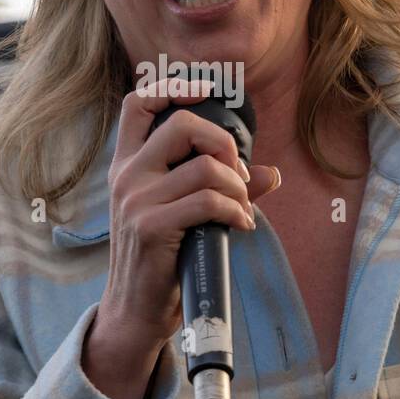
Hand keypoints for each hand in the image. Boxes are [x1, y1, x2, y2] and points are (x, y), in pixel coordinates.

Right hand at [83, 78, 280, 398]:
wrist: (136, 310)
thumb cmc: (162, 257)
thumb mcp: (184, 214)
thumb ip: (223, 188)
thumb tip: (273, 174)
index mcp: (128, 164)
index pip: (138, 104)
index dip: (173, 88)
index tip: (206, 95)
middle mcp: (126, 176)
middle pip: (182, 125)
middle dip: (224, 144)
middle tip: (237, 174)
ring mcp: (135, 200)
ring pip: (205, 167)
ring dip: (238, 187)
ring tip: (241, 208)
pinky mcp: (150, 227)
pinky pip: (208, 201)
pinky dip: (236, 211)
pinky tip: (240, 226)